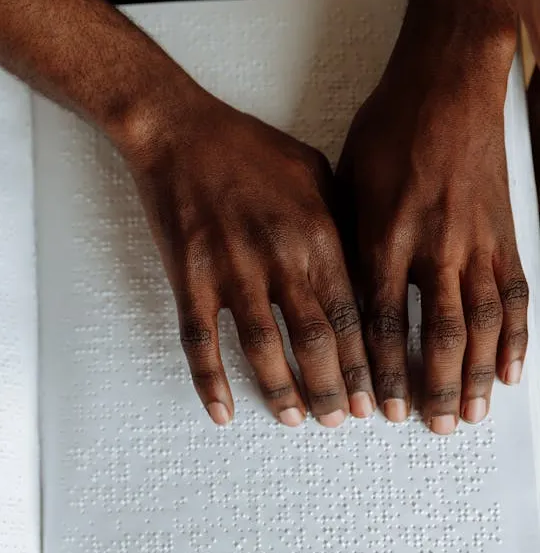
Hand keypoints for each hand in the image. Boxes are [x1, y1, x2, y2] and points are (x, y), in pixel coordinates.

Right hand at [116, 90, 373, 426]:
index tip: (372, 395)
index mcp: (317, 235)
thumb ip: (339, 225)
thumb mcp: (315, 173)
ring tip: (291, 419)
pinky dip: (209, 381)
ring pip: (261, 349)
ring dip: (279, 391)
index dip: (362, 363)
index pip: (350, 315)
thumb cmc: (248, 148)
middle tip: (338, 418)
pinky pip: (200, 342)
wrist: (180, 133)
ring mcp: (230, 272)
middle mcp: (279, 260)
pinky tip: (220, 411)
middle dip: (328, 388)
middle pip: (312, 342)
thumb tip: (359, 272)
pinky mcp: (188, 279)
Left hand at [335, 8, 527, 433]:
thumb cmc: (387, 130)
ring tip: (468, 416)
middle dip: (430, 385)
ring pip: (480, 323)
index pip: (379, 319)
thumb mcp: (346, 182)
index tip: (374, 405)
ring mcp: (476, 242)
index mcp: (384, 235)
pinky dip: (516, 338)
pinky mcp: (505, 234)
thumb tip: (327, 294)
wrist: (447, 86)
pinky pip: (516, 296)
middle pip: (435, 332)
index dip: (379, 368)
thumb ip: (343, 243)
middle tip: (426, 427)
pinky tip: (512, 372)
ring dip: (474, 374)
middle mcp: (434, 246)